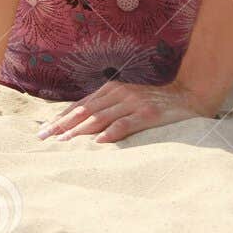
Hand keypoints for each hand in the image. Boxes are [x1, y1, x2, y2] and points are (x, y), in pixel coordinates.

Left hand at [35, 80, 211, 143]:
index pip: (80, 105)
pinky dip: (110, 134)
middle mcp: (119, 93)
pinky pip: (125, 124)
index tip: (44, 129)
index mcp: (111, 90)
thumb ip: (106, 108)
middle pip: (84, 111)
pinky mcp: (148, 114)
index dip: (61, 117)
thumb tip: (78, 124)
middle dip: (62, 125)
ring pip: (100, 117)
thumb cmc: (153, 103)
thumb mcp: (126, 101)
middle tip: (45, 137)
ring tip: (64, 142)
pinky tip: (98, 143)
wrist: (188, 96)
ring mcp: (133, 103)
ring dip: (80, 131)